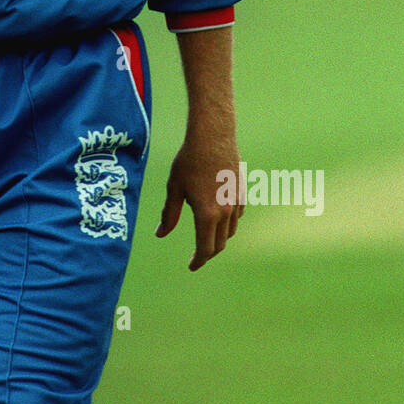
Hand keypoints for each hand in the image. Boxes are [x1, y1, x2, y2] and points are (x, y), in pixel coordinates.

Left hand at [156, 134, 243, 270]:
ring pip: (230, 231)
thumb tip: (160, 234)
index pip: (205, 248)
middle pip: (220, 244)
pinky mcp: (242, 192)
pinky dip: (228, 223)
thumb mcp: (174, 188)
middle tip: (197, 256)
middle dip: (208, 253)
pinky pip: (237, 216)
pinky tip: (219, 218)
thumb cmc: (189, 161)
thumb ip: (169, 214)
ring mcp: (237, 202)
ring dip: (219, 239)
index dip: (198, 260)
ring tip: (206, 238)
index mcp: (207, 214)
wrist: (213, 136)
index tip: (192, 266)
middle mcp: (226, 212)